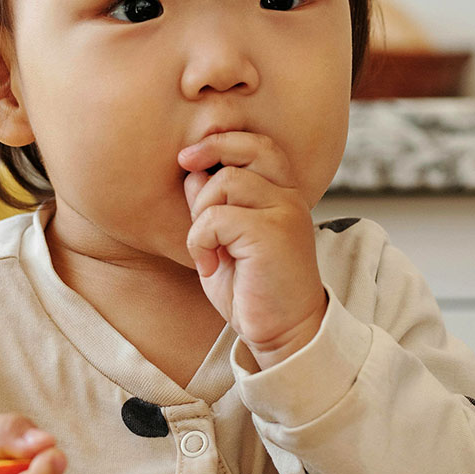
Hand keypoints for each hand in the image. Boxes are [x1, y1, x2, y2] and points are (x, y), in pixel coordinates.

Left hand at [179, 131, 327, 370]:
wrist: (284, 332)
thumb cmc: (252, 289)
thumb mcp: (225, 240)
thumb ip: (213, 204)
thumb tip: (192, 172)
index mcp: (282, 195)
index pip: (258, 144)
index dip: (223, 140)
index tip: (191, 159)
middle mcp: (289, 197)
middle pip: (250, 146)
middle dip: (211, 149)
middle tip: (185, 165)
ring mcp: (285, 213)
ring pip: (226, 181)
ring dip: (201, 212)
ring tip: (205, 246)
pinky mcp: (272, 234)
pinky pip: (217, 217)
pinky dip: (200, 240)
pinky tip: (209, 265)